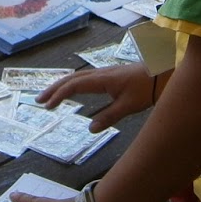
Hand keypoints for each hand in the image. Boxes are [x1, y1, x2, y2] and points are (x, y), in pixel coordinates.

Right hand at [39, 63, 155, 130]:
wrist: (162, 73)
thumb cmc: (147, 88)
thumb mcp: (129, 106)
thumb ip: (109, 117)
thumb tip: (89, 129)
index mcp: (102, 80)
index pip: (74, 85)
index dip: (59, 95)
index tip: (48, 106)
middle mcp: (100, 74)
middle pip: (71, 78)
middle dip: (53, 89)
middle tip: (38, 101)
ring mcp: (103, 73)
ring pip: (76, 77)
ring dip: (61, 86)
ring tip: (48, 96)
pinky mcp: (108, 75)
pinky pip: (83, 78)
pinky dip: (71, 84)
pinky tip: (70, 91)